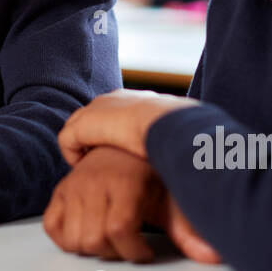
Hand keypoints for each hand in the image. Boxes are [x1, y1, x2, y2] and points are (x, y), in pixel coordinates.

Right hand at [43, 145, 219, 263]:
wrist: (128, 146)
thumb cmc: (155, 175)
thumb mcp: (175, 198)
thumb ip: (190, 228)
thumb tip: (213, 255)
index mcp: (124, 180)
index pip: (118, 229)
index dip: (134, 251)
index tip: (146, 252)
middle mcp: (94, 180)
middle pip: (94, 240)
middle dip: (115, 254)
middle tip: (129, 246)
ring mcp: (74, 184)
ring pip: (73, 239)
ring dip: (92, 250)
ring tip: (111, 241)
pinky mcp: (61, 190)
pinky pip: (52, 226)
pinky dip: (66, 239)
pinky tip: (89, 235)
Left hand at [59, 88, 194, 163]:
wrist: (167, 125)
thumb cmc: (183, 133)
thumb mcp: (187, 135)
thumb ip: (184, 141)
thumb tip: (204, 156)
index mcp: (139, 99)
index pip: (119, 114)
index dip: (116, 135)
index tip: (121, 156)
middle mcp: (114, 99)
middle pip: (94, 119)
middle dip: (95, 141)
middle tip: (100, 164)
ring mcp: (97, 110)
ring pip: (79, 130)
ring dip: (82, 149)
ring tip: (89, 170)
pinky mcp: (83, 124)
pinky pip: (67, 141)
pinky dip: (72, 155)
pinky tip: (82, 168)